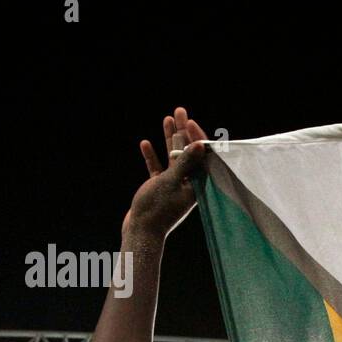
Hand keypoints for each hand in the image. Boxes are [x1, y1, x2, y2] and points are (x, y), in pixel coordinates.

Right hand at [122, 107, 208, 238]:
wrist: (140, 231)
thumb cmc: (157, 209)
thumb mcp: (171, 182)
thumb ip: (185, 163)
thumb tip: (200, 145)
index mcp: (196, 184)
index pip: (200, 155)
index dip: (195, 136)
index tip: (189, 120)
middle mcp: (188, 184)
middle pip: (187, 152)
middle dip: (183, 131)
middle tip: (180, 110)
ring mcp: (173, 185)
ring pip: (172, 157)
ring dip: (169, 138)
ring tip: (167, 118)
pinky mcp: (159, 188)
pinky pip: (157, 168)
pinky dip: (152, 156)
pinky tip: (145, 143)